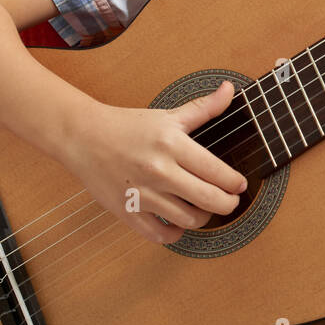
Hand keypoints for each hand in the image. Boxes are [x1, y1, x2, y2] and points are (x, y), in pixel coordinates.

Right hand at [54, 83, 247, 243]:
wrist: (84, 137)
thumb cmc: (128, 126)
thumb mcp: (168, 115)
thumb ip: (204, 107)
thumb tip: (230, 89)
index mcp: (173, 145)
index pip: (217, 172)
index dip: (235, 183)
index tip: (240, 185)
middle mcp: (160, 171)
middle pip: (209, 200)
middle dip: (228, 204)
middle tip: (230, 201)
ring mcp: (143, 194)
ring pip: (188, 220)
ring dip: (203, 218)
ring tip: (204, 209)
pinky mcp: (127, 211)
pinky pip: (159, 234)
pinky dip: (174, 234)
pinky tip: (178, 223)